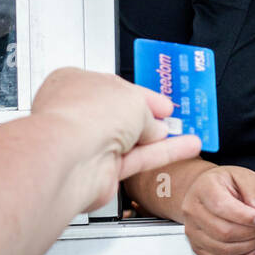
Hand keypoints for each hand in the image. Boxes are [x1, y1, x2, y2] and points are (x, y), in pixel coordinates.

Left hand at [31, 68, 201, 211]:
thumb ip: (147, 113)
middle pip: (120, 116)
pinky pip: (137, 159)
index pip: (113, 87)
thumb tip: (154, 128)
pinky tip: (182, 148)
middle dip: (149, 118)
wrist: (70, 157)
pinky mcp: (102, 171)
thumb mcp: (133, 100)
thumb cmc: (84, 116)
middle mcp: (79, 114)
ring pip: (131, 140)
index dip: (140, 94)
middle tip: (171, 120)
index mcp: (74, 83)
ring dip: (159, 138)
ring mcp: (88, 144)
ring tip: (184, 135)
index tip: (161, 102)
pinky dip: (161, 154)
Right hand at [181, 165, 254, 254]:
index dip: (246, 217)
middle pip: (224, 232)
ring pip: (224, 250)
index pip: (222, 207)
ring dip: (250, 246)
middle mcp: (194, 211)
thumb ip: (254, 191)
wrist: (204, 191)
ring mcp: (193, 231)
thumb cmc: (223, 183)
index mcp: (204, 189)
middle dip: (252, 232)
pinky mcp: (198, 247)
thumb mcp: (243, 176)